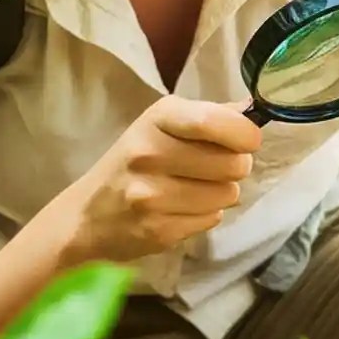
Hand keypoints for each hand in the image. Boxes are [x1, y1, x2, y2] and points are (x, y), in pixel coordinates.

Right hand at [61, 96, 261, 263]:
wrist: (87, 216)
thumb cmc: (133, 163)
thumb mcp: (161, 126)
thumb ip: (208, 116)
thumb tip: (252, 108)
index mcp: (156, 119)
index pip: (212, 120)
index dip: (243, 133)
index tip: (248, 141)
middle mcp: (150, 153)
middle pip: (232, 163)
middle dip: (236, 167)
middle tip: (217, 168)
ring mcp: (152, 195)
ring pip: (227, 194)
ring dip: (222, 193)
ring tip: (196, 189)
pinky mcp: (158, 230)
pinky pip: (211, 219)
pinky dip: (206, 215)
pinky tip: (182, 209)